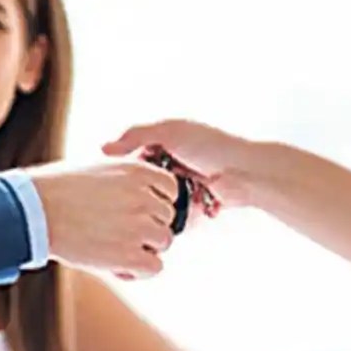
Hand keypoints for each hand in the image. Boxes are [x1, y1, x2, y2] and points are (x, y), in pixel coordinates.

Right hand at [28, 160, 177, 279]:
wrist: (35, 210)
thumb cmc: (57, 188)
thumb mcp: (98, 166)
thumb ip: (125, 178)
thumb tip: (137, 191)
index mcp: (138, 171)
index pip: (170, 188)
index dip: (156, 201)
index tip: (138, 208)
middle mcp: (144, 197)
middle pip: (167, 216)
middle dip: (149, 225)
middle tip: (121, 232)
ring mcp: (138, 226)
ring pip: (164, 241)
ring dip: (146, 247)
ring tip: (117, 248)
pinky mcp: (128, 254)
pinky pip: (155, 267)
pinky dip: (140, 270)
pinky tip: (118, 266)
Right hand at [103, 119, 257, 208]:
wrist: (246, 173)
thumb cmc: (212, 146)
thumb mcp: (170, 131)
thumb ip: (136, 135)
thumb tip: (104, 149)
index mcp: (166, 142)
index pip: (133, 158)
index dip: (122, 169)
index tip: (111, 180)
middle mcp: (173, 165)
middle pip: (142, 183)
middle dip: (137, 192)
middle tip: (123, 201)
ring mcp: (183, 188)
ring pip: (156, 202)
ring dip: (153, 207)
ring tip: (142, 212)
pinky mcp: (192, 208)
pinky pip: (173, 217)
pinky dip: (171, 218)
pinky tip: (162, 219)